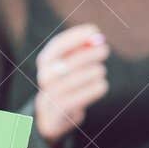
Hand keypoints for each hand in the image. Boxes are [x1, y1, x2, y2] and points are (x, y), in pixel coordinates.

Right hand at [35, 24, 109, 144]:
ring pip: (72, 82)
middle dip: (87, 54)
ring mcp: (49, 96)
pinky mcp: (58, 112)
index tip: (94, 30)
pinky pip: (78, 98)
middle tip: (105, 49)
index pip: (56, 46)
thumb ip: (82, 51)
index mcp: (45, 62)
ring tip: (101, 71)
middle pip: (65, 64)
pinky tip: (101, 85)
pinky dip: (93, 90)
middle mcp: (43, 78)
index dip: (75, 37)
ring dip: (92, 73)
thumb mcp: (72, 65)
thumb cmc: (68, 83)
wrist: (53, 117)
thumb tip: (96, 38)